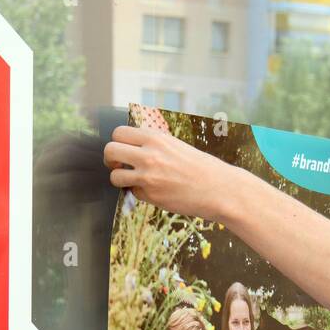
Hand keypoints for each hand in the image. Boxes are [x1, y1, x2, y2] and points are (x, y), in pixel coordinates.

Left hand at [104, 125, 236, 222]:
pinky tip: (156, 192)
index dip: (118, 143)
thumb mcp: (176, 146)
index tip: (123, 151)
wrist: (219, 189)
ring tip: (133, 181)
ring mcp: (148, 176)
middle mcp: (149, 154)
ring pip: (115, 176)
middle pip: (110, 150)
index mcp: (156, 138)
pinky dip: (140, 193)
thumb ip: (153, 145)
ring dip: (120, 179)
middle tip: (119, 166)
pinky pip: (133, 193)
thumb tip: (132, 148)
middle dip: (110, 160)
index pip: (119, 133)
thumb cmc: (202, 168)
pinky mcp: (151, 196)